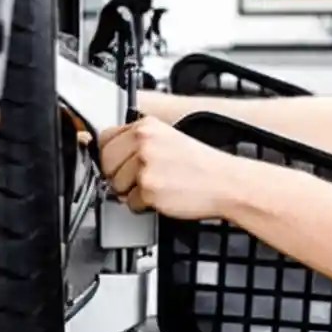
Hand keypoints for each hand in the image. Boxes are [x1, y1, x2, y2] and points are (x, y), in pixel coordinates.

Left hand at [97, 116, 237, 219]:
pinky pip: (130, 204)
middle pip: (105, 163)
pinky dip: (143, 206)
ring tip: (156, 186)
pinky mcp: (149, 190)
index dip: (110, 154)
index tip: (117, 162)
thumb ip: (138, 142)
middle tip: (138, 178)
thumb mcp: (168, 139)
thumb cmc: (202, 165)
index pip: (105, 138)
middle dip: (117, 175)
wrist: (226, 182)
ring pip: (115, 185)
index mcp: (147, 126)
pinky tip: (162, 196)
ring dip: (131, 192)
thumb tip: (109, 154)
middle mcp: (143, 143)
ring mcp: (145, 166)